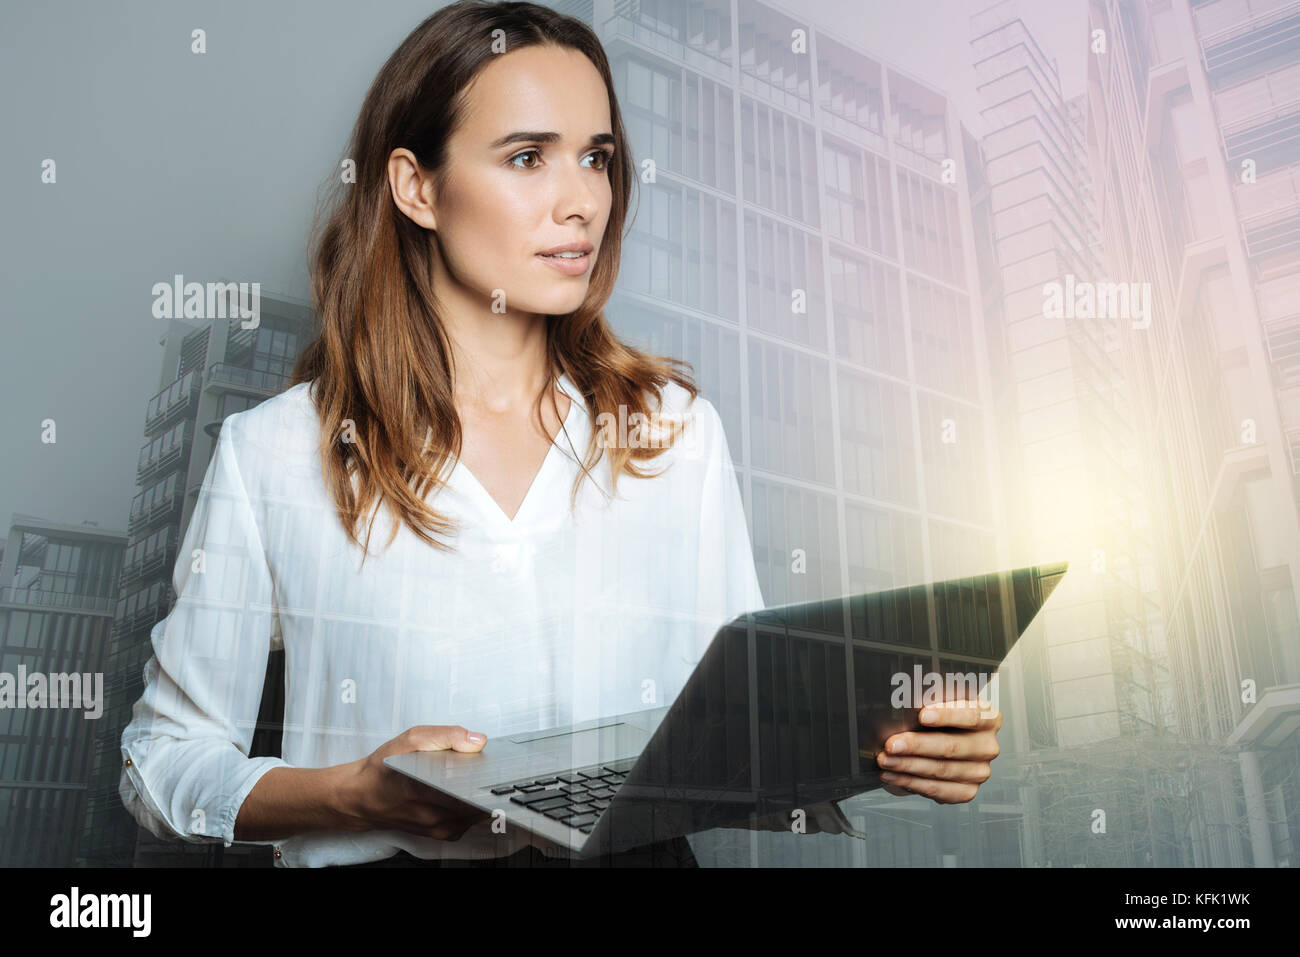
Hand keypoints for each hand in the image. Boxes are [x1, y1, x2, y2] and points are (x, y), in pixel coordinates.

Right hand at [337, 725, 492, 839]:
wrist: (361, 797)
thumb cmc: (383, 769)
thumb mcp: (411, 739)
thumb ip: (447, 736)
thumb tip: (477, 740)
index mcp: (426, 789)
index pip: (473, 788)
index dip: (489, 775)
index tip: (496, 764)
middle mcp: (434, 814)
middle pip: (480, 800)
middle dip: (487, 783)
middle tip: (487, 767)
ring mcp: (439, 827)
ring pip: (477, 812)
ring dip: (480, 796)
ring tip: (473, 777)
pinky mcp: (441, 833)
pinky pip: (468, 821)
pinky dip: (471, 806)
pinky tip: (462, 792)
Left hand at [876, 698, 1001, 803]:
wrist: (945, 740)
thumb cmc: (940, 716)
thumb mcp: (942, 702)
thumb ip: (932, 699)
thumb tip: (905, 699)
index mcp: (989, 718)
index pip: (972, 716)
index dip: (947, 715)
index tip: (922, 715)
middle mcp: (988, 746)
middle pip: (952, 747)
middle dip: (917, 746)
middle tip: (891, 744)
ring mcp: (980, 771)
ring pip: (941, 770)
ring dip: (908, 766)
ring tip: (885, 760)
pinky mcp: (967, 791)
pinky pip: (937, 790)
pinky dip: (911, 782)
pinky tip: (892, 775)